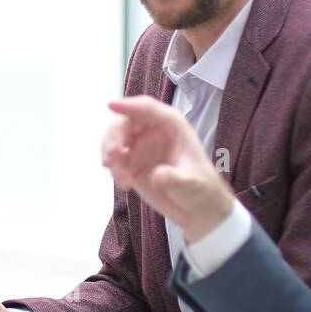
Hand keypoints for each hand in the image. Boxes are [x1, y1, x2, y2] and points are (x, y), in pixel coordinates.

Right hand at [102, 96, 234, 243]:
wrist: (195, 206)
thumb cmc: (200, 187)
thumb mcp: (191, 182)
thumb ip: (174, 178)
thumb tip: (156, 177)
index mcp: (170, 125)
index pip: (147, 109)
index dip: (129, 105)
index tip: (111, 105)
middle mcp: (152, 131)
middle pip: (125, 123)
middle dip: (113, 137)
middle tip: (111, 158)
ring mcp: (139, 146)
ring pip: (115, 140)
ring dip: (110, 155)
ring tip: (120, 176)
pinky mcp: (131, 163)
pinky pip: (114, 161)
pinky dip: (114, 171)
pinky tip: (126, 185)